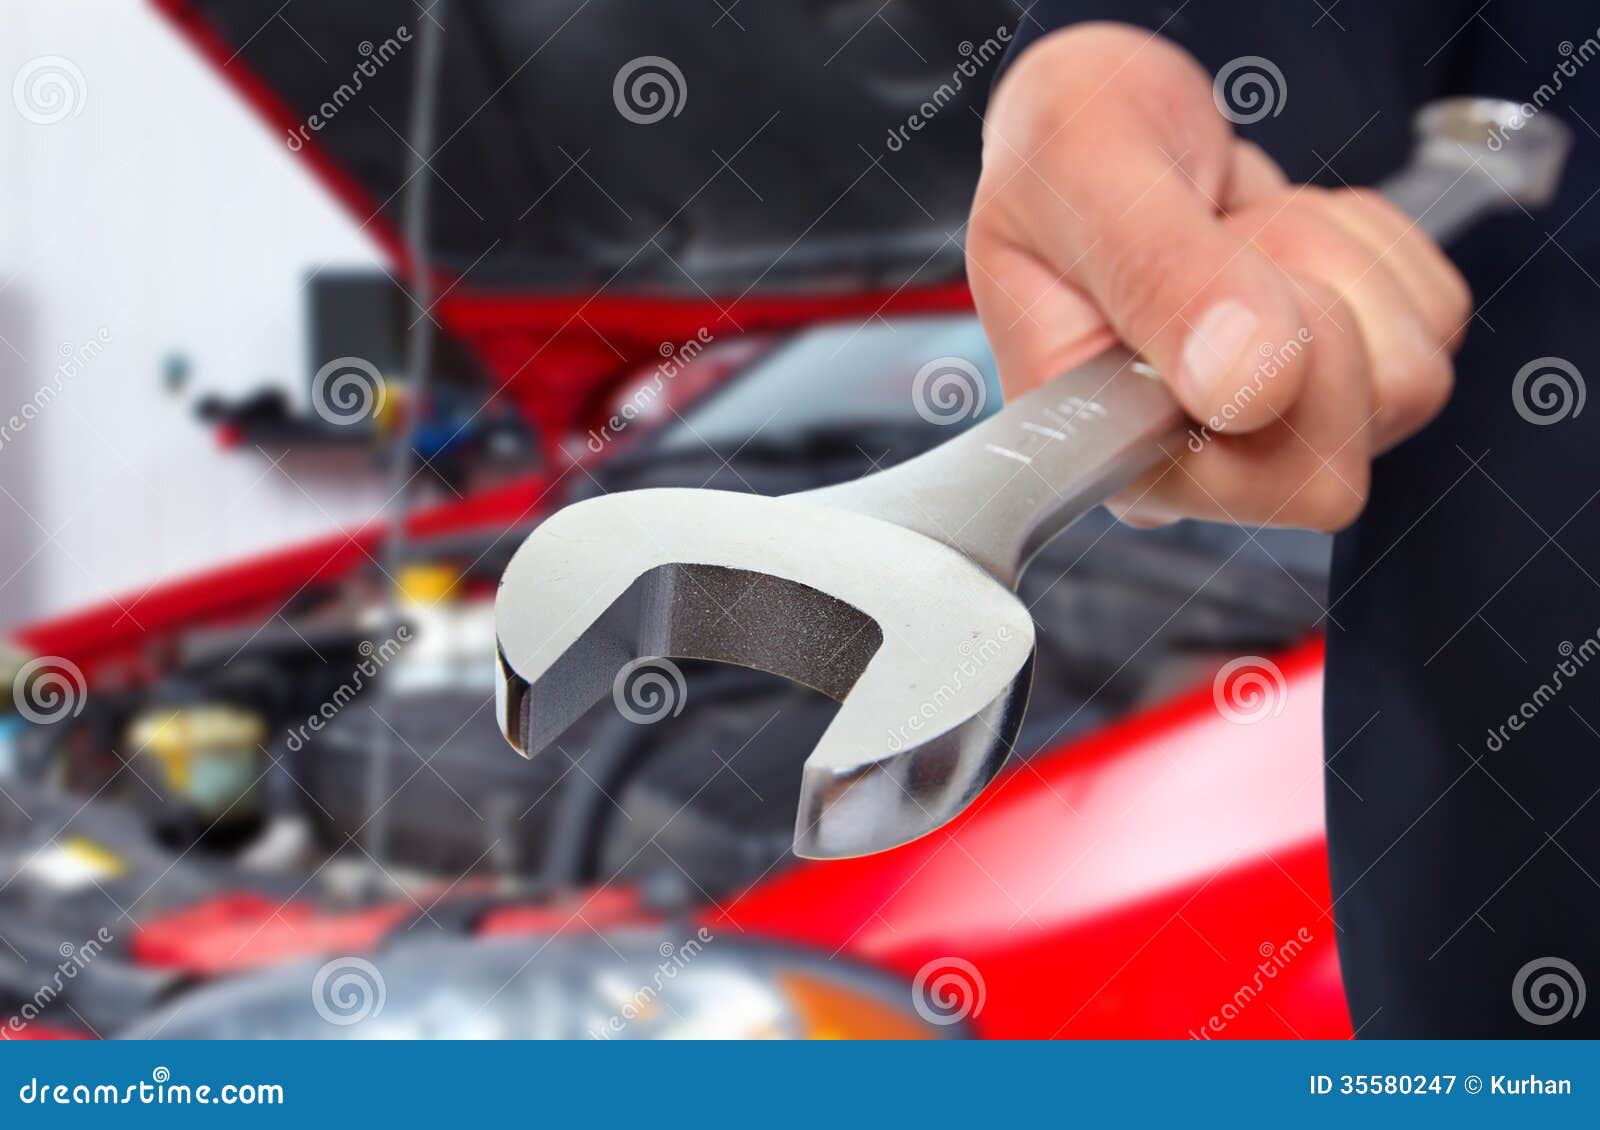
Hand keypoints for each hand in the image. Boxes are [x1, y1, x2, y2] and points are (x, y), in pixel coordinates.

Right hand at [966, 23, 1470, 529]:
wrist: (1101, 115)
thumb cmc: (1063, 149)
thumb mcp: (1085, 179)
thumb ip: (1162, 280)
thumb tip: (1250, 390)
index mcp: (1113, 450)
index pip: (1268, 482)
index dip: (1276, 368)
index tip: (1205, 268)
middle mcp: (1195, 466)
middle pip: (1347, 447)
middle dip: (1312, 299)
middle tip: (1222, 233)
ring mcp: (1276, 432)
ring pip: (1406, 380)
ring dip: (1336, 262)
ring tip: (1238, 227)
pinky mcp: (1345, 377)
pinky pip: (1433, 319)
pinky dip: (1369, 241)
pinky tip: (1276, 230)